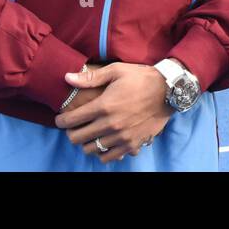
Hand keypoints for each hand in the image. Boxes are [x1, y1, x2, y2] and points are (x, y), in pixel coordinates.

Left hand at [55, 62, 170, 162]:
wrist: (168, 91)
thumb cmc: (141, 78)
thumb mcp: (116, 71)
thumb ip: (90, 77)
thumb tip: (67, 78)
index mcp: (103, 106)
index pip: (71, 120)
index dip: (61, 121)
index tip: (61, 119)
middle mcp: (110, 124)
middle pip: (77, 138)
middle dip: (70, 133)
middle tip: (73, 127)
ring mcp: (121, 137)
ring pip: (91, 149)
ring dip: (86, 143)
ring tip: (89, 134)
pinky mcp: (132, 144)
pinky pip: (109, 157)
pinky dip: (102, 153)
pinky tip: (103, 143)